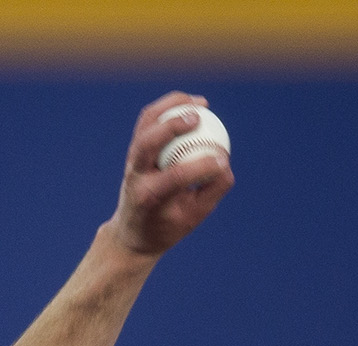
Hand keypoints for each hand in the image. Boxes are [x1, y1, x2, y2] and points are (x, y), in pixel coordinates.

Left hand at [105, 92, 234, 257]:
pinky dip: (169, 107)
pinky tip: (193, 104)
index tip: (224, 159)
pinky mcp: (135, 147)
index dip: (201, 166)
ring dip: (170, 107)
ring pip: (146, 124)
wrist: (133, 230)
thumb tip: (225, 161)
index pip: (174, 177)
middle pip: (147, 143)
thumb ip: (213, 190)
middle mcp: (136, 175)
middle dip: (171, 127)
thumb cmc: (169, 224)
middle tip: (198, 118)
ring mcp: (132, 158)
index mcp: (149, 197)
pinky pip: (149, 119)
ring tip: (200, 103)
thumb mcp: (194, 215)